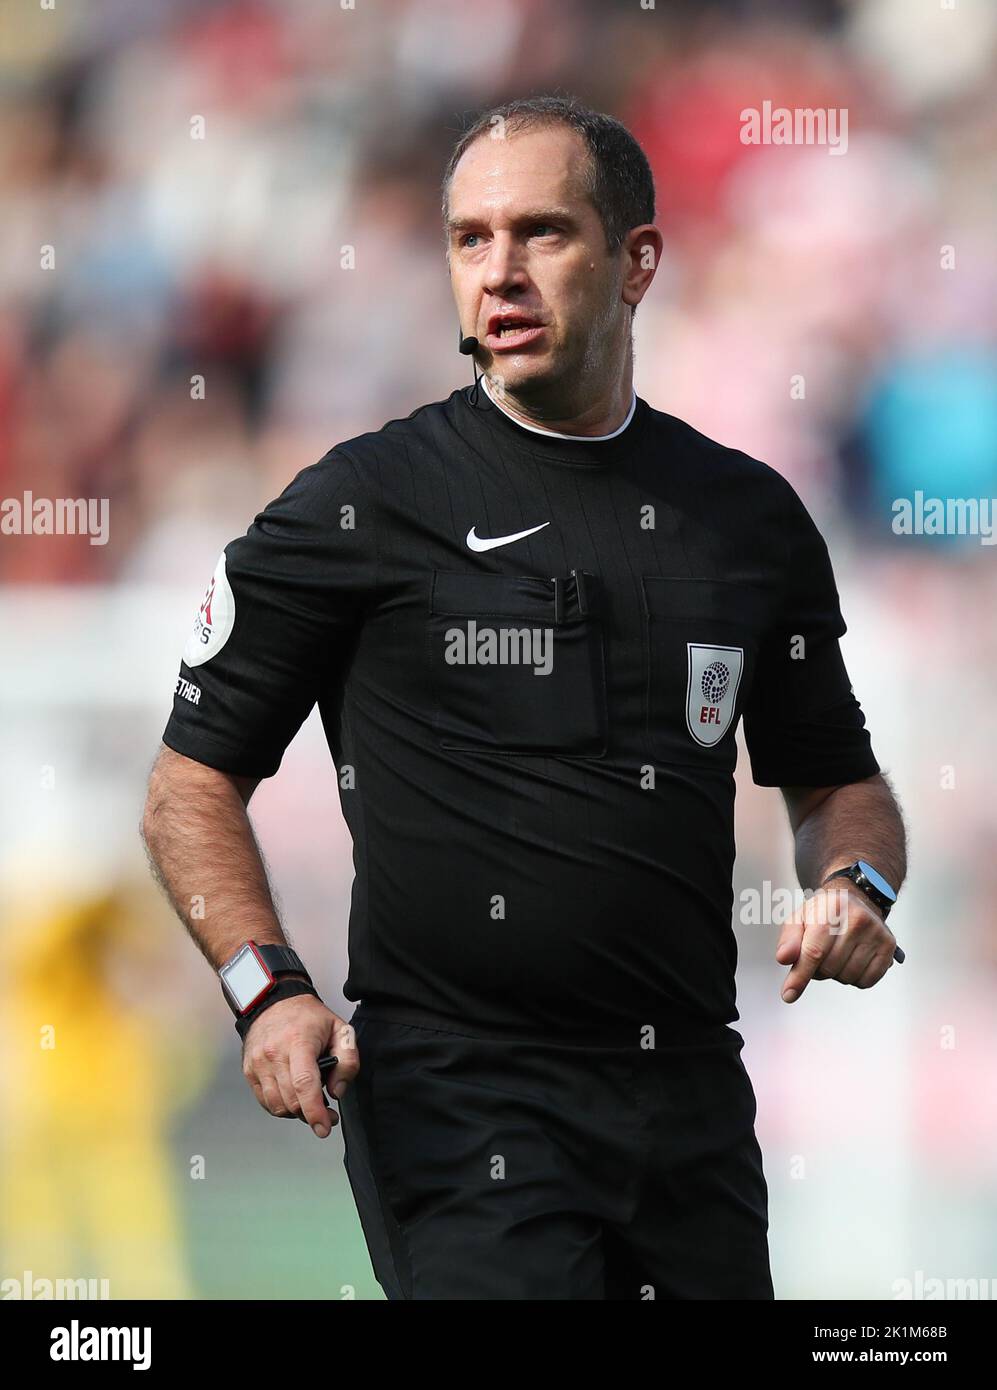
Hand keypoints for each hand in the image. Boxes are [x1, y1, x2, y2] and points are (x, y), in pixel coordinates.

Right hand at [240, 994, 359, 1137]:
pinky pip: (265, 1101)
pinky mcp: (249, 1070)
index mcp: (298, 1042)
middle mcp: (273, 1054)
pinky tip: (294, 1098)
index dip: (314, 1111)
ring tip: (311, 1105)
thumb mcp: (340, 1029)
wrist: (274, 1002)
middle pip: (291, 1100)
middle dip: (311, 1115)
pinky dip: (281, 1106)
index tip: (324, 1127)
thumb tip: (337, 1092)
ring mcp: (258, 1063)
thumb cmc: (310, 1017)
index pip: (304, 1084)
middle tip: (328, 1114)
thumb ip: (348, 1060)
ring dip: (296, 1113)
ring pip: (277, 1105)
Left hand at [775, 884, 897, 1003]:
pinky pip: (866, 981)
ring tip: (836, 954)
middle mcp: (857, 919)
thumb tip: (784, 958)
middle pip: (829, 968)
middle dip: (818, 970)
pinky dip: (854, 978)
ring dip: (836, 974)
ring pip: (847, 977)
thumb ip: (788, 939)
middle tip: (819, 954)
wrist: (854, 901)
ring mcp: (876, 933)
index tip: (789, 994)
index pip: (814, 951)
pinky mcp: (889, 947)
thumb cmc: (823, 914)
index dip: (800, 976)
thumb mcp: (799, 919)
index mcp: (831, 908)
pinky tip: (851, 960)